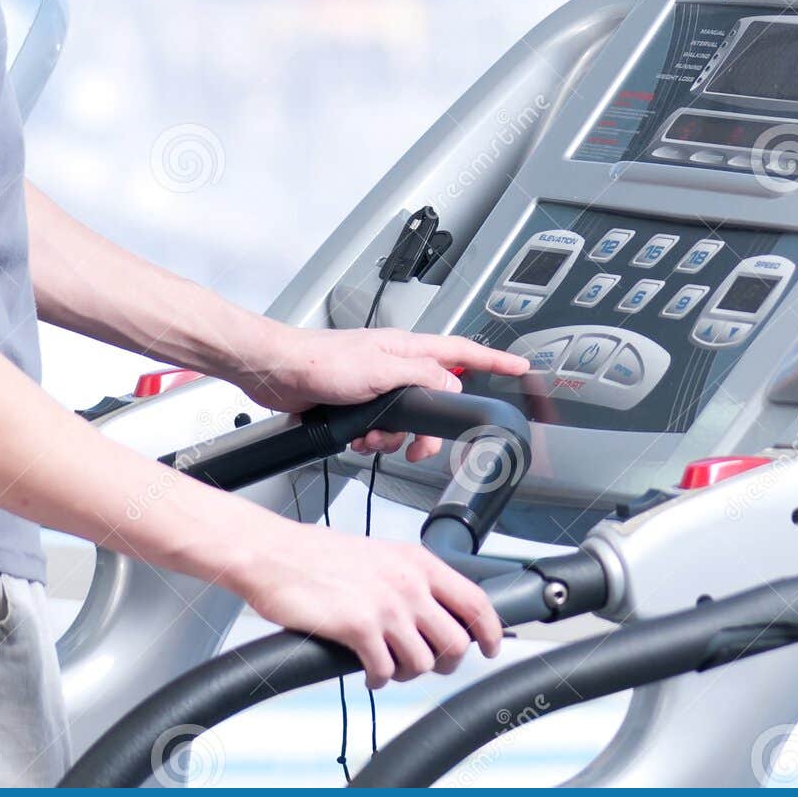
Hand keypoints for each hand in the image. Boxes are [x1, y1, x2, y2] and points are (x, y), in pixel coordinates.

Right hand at [229, 517, 503, 688]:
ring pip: (424, 663)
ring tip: (387, 663)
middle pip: (456, 642)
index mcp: (416, 561)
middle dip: (444, 662)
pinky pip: (386, 672)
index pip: (476, 601)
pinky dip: (378, 679)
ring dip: (407, 672)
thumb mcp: (379, 555)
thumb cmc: (317, 554)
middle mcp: (408, 582)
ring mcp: (386, 606)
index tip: (492, 648)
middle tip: (424, 663)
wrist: (274, 555)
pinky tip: (366, 670)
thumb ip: (411, 580)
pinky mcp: (360, 628)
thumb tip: (435, 612)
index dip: (492, 632)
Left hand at [240, 326, 528, 462]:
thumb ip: (423, 378)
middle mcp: (395, 365)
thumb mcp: (381, 370)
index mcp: (407, 349)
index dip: (494, 362)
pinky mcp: (358, 404)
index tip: (520, 369)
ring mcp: (377, 385)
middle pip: (436, 400)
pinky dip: (370, 439)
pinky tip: (354, 437)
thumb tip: (453, 385)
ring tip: (370, 436)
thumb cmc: (319, 361)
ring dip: (390, 438)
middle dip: (426, 431)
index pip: (462, 351)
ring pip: (406, 422)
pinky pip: (380, 430)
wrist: (278, 374)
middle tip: (419, 447)